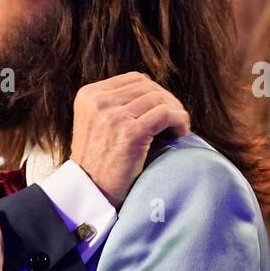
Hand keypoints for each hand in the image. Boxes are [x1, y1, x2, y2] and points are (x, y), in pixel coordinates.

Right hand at [69, 72, 189, 207]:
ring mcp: (113, 117)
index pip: (133, 79)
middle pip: (147, 87)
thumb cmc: (98, 160)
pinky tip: (180, 134)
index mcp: (88, 96)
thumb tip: (155, 92)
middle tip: (174, 120)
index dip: (154, 92)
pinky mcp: (130, 133)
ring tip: (177, 129)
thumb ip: (115, 103)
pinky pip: (166, 115)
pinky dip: (179, 122)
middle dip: (167, 101)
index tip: (162, 108)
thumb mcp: (96, 123)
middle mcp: (98, 102)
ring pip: (159, 100)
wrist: (90, 191)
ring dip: (175, 112)